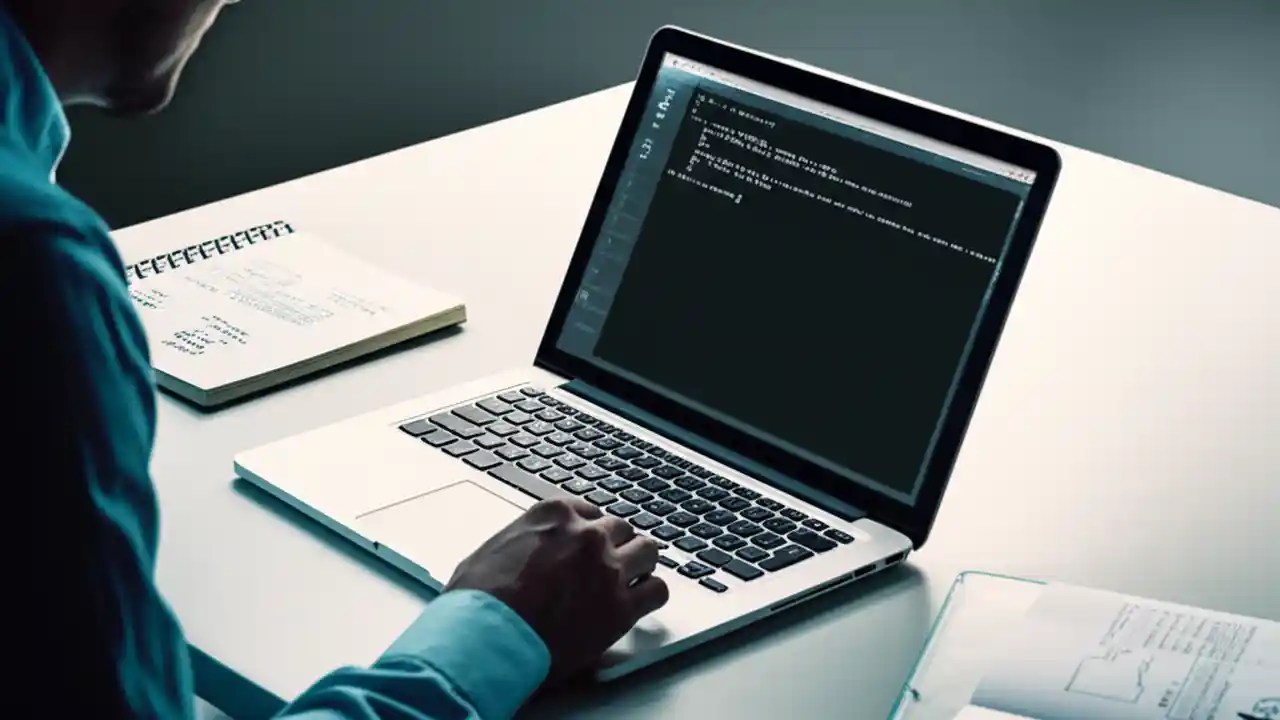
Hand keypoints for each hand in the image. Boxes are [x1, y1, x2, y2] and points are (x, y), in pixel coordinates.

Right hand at [445, 497, 669, 680]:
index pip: (589, 511)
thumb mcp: (489, 552)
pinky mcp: (621, 607)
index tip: (587, 547)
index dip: (589, 532)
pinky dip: (650, 595)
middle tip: (606, 567)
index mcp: (554, 515)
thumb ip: (520, 542)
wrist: (486, 640)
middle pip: (620, 529)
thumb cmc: (477, 602)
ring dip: (639, 564)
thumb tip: (522, 553)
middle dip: (614, 547)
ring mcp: (608, 569)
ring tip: (630, 580)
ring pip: (648, 551)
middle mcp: (586, 535)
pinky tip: (640, 603)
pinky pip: (657, 590)